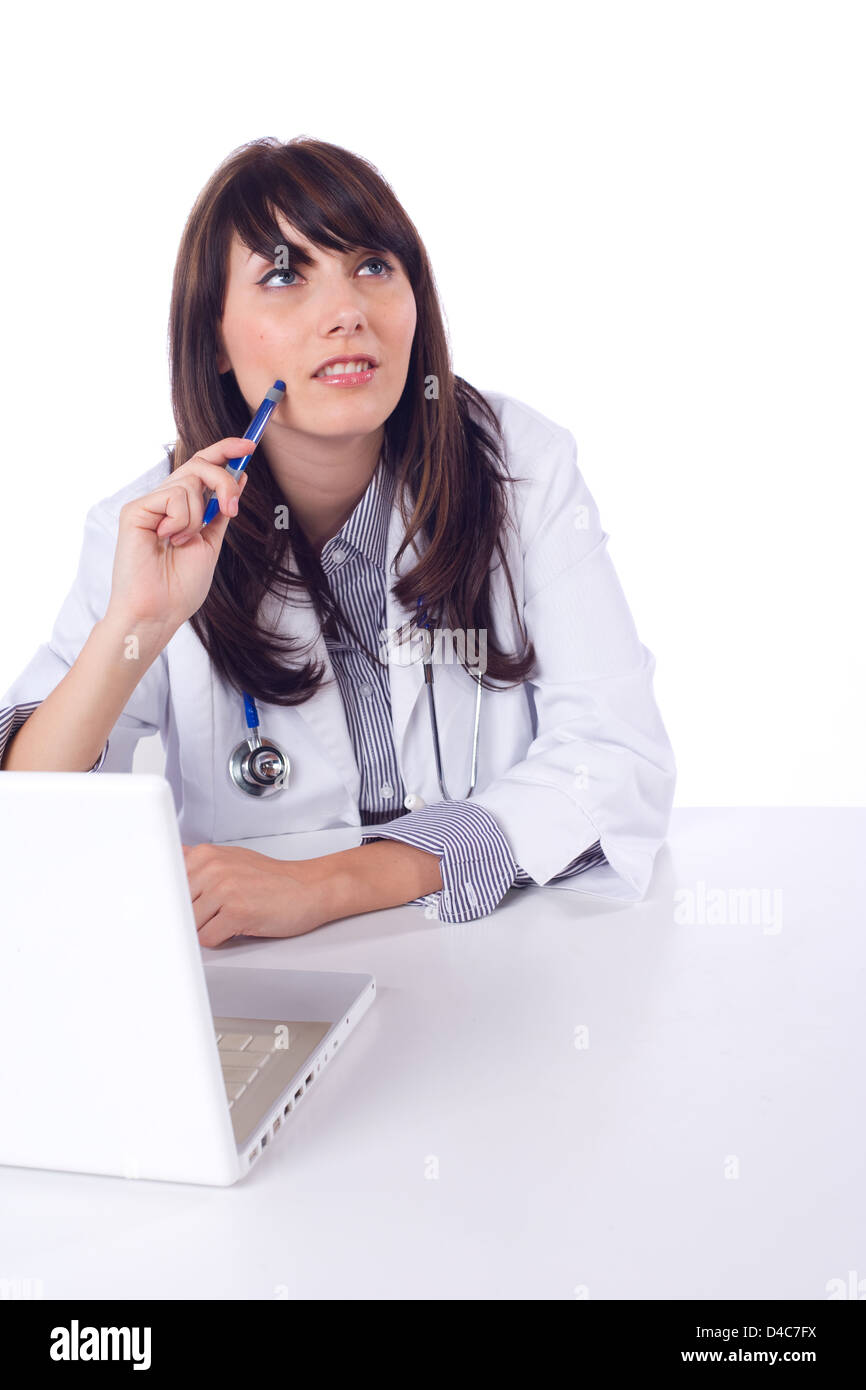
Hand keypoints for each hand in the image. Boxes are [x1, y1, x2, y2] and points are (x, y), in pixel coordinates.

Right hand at [107, 437, 256, 635]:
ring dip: (198, 517)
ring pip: (189, 483)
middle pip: (199, 464)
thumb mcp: (211, 542)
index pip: (202, 466)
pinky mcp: (135, 509)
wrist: (159, 612)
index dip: (225, 450)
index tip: (249, 445)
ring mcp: (149, 504)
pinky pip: (174, 496)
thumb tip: (240, 476)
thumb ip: (221, 509)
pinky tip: (167, 541)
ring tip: (182, 542)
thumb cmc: (180, 587)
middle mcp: (164, 501)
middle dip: (223, 479)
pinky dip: (182, 521)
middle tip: (231, 509)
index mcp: (182, 508)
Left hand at [181, 843, 329, 946]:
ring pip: (190, 925)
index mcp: (206, 855)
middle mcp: (212, 868)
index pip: (166, 884)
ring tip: (229, 919)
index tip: (172, 909)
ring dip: (207, 929)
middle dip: (190, 917)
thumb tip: (170, 864)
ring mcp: (224, 889)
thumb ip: (200, 863)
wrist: (310, 887)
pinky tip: (236, 928)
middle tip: (212, 916)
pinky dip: (219, 940)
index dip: (172, 902)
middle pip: (177, 907)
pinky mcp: (236, 912)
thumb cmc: (274, 878)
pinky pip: (207, 939)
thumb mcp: (232, 858)